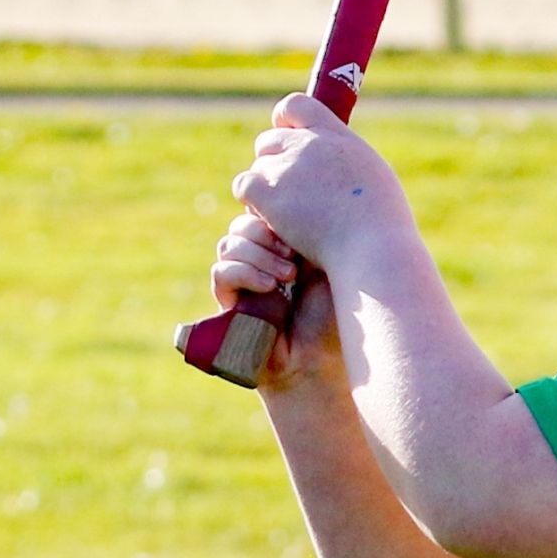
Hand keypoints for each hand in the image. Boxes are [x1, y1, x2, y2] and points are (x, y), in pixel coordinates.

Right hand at [209, 213, 340, 391]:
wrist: (321, 358)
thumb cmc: (335, 313)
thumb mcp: (329, 262)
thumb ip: (310, 231)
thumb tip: (295, 199)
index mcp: (287, 242)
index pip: (266, 210)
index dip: (276, 212)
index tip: (302, 228)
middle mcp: (262, 256)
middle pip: (245, 221)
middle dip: (267, 231)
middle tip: (294, 252)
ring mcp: (243, 277)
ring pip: (230, 242)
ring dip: (259, 254)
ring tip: (288, 275)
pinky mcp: (228, 300)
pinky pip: (221, 271)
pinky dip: (244, 272)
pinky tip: (269, 286)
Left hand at [229, 94, 409, 272]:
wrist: (371, 247)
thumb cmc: (381, 222)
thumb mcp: (373, 175)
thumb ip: (346, 161)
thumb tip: (333, 164)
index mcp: (337, 135)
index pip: (296, 105)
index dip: (285, 122)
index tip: (289, 138)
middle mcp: (309, 144)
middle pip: (269, 140)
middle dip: (274, 162)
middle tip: (289, 190)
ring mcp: (287, 168)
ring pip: (259, 168)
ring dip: (267, 188)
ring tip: (289, 215)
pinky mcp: (269, 195)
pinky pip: (244, 186)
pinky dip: (253, 202)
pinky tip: (272, 220)